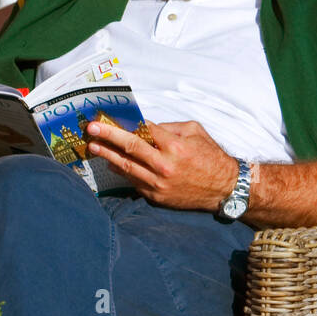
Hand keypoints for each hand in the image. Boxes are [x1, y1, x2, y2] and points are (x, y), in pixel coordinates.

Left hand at [86, 118, 238, 211]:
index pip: (143, 131)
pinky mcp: (157, 197)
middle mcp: (165, 166)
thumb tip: (145, 126)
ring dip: (108, 156)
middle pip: (130, 148)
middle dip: (108, 137)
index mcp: (175, 146)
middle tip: (91, 129)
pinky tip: (111, 164)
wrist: (225, 189)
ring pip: (127, 168)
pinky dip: (121, 172)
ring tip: (94, 147)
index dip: (124, 124)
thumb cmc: (211, 156)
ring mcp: (159, 184)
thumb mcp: (195, 132)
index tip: (107, 118)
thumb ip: (169, 128)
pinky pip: (134, 182)